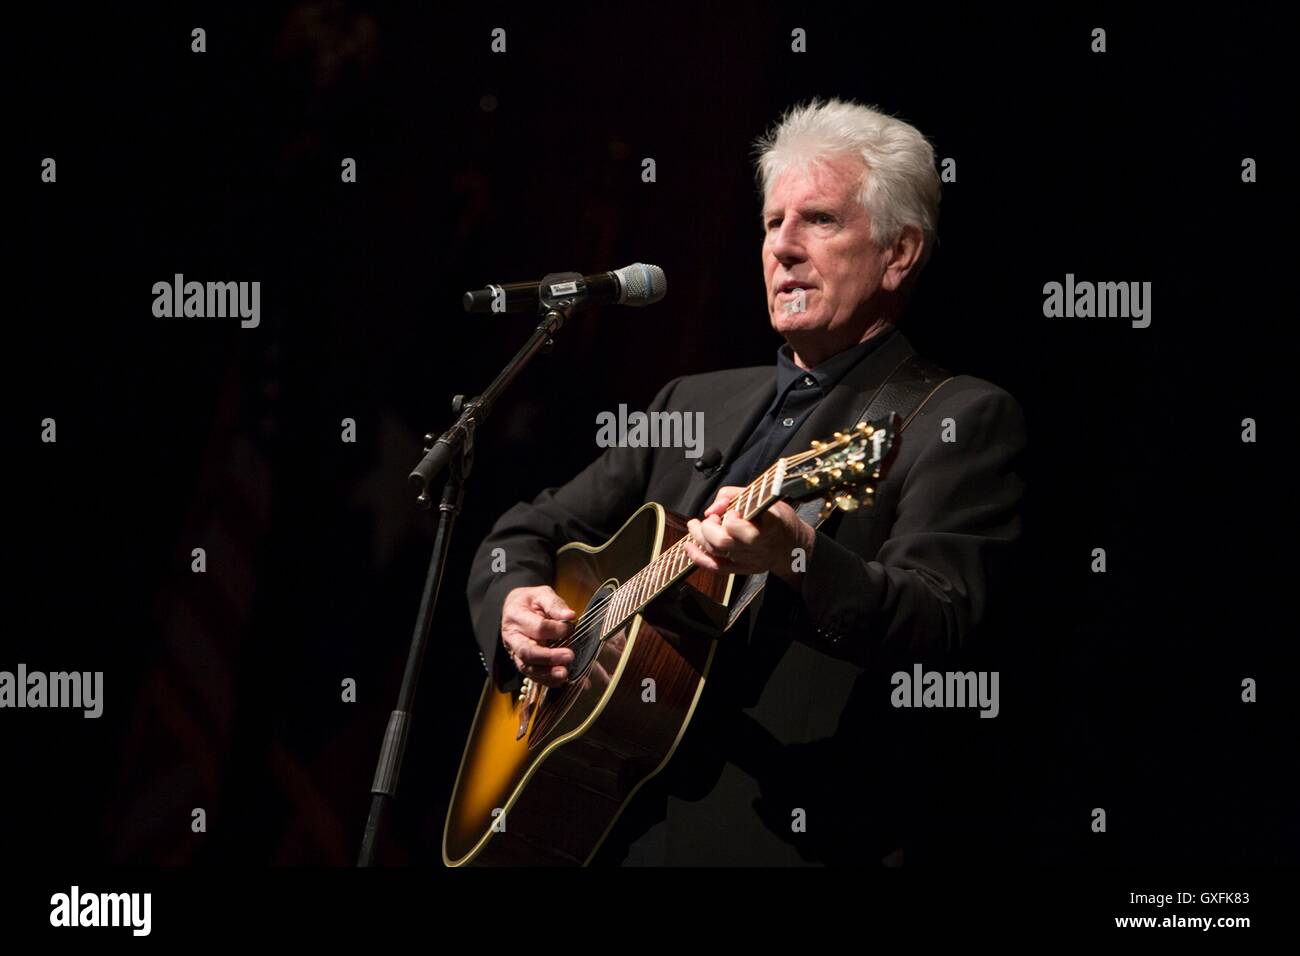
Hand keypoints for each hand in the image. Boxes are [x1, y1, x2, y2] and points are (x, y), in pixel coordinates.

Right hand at [500, 585, 576, 686]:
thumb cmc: (530, 602)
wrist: (515, 609)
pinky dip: (547, 681)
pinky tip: (561, 681)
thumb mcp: (541, 594)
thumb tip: (570, 616)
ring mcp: (515, 652)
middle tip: (569, 656)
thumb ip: (555, 604)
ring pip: (527, 668)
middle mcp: (512, 637)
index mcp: (516, 616)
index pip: (537, 627)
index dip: (556, 629)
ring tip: (565, 674)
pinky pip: (532, 676)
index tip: (571, 627)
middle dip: (549, 657)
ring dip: (547, 673)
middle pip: (527, 652)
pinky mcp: (522, 662)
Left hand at [682, 486, 815, 589]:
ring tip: (695, 525)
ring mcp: (749, 560)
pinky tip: (689, 547)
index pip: (743, 526)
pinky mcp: (743, 569)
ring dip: (699, 536)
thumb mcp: (763, 496)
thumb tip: (713, 507)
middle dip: (709, 527)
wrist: (792, 546)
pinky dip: (699, 557)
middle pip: (723, 541)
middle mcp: (758, 546)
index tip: (733, 509)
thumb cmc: (779, 519)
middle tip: (712, 517)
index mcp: (769, 525)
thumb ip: (735, 494)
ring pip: (716, 551)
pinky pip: (716, 567)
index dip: (732, 518)